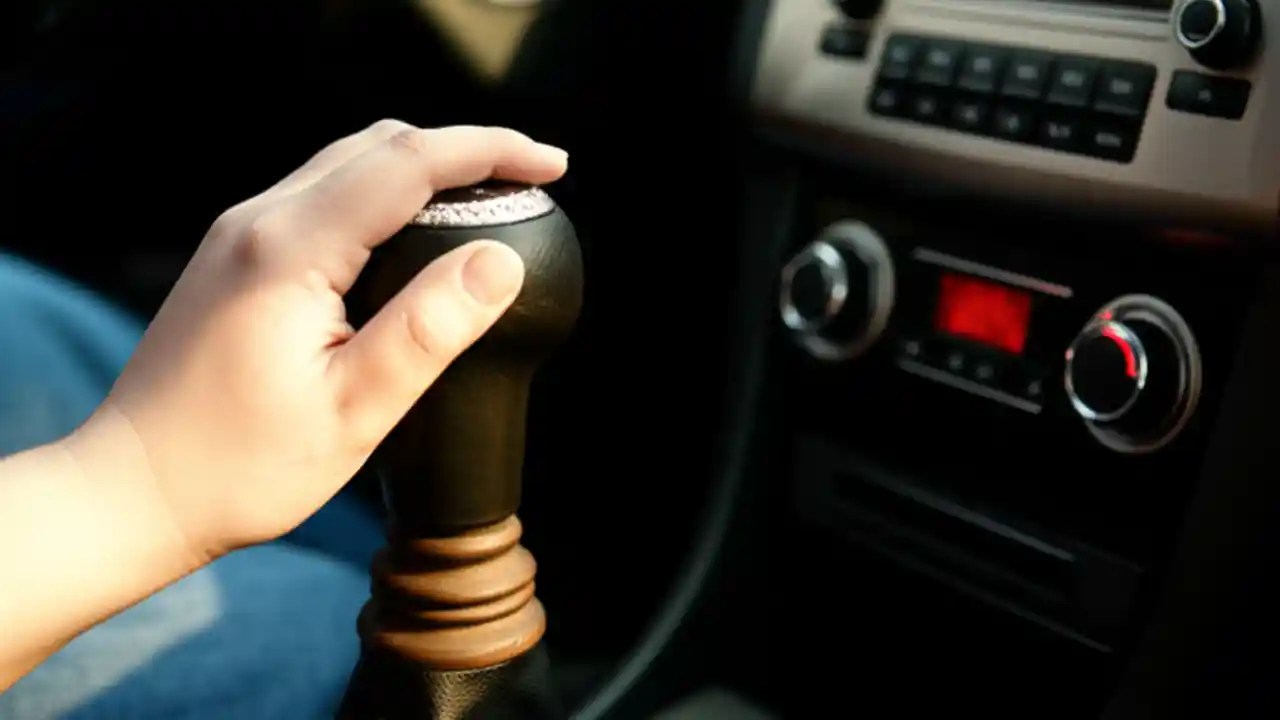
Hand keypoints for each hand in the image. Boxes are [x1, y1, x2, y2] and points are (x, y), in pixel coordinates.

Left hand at [77, 121, 568, 561]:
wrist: (134, 488)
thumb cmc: (240, 466)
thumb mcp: (354, 409)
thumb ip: (429, 329)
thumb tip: (500, 262)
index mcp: (289, 250)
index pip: (407, 164)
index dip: (489, 152)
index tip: (552, 165)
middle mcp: (257, 222)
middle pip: (378, 145)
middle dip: (464, 148)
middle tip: (531, 178)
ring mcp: (240, 234)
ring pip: (348, 162)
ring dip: (424, 165)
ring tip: (488, 198)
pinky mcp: (235, 255)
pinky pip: (322, 193)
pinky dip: (384, 190)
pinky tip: (416, 226)